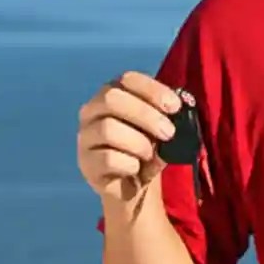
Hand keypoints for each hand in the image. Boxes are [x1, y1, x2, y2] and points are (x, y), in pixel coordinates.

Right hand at [77, 71, 182, 204]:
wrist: (133, 184)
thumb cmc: (147, 147)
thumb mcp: (159, 128)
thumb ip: (165, 117)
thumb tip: (177, 114)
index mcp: (113, 93)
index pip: (127, 79)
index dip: (152, 90)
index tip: (174, 106)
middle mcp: (92, 111)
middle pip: (112, 99)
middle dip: (145, 115)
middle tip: (168, 132)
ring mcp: (86, 137)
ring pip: (108, 129)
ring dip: (139, 143)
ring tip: (150, 154)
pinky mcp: (86, 164)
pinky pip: (108, 159)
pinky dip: (129, 164)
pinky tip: (136, 168)